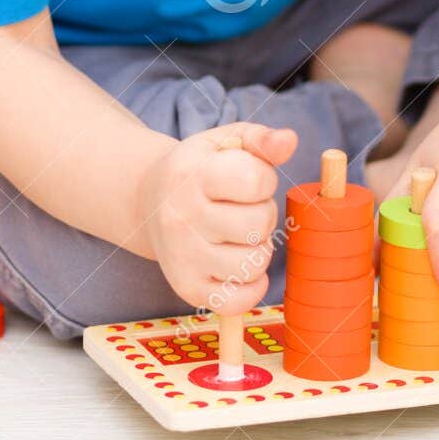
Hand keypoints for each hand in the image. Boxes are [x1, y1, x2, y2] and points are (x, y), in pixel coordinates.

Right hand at [138, 121, 297, 310]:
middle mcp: (181, 218)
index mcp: (192, 175)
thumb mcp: (225, 142)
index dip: (265, 178)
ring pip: (255, 263)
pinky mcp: (187, 289)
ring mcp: (182, 257)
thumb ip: (261, 138)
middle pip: (259, 225)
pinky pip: (238, 301)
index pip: (255, 180)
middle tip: (244, 208)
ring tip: (239, 234)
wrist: (149, 201)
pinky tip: (240, 264)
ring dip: (259, 249)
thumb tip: (289, 140)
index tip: (249, 178)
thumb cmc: (200, 169)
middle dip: (264, 214)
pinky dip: (251, 286)